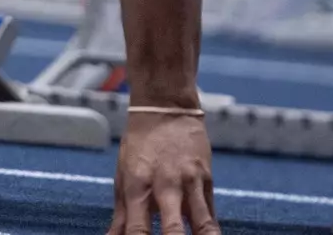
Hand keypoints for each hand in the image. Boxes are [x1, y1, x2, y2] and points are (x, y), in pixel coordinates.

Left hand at [107, 111, 218, 234]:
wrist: (166, 109)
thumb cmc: (139, 145)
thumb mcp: (123, 176)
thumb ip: (121, 214)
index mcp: (137, 185)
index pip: (137, 229)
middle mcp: (164, 185)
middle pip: (172, 231)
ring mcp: (189, 184)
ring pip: (202, 226)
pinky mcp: (207, 182)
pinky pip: (212, 216)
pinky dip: (210, 234)